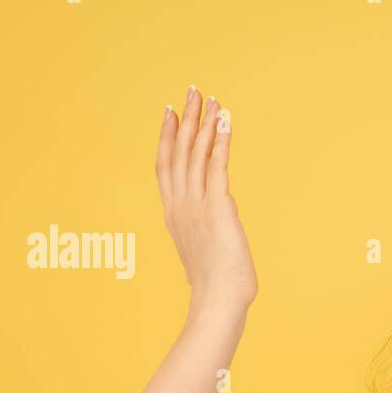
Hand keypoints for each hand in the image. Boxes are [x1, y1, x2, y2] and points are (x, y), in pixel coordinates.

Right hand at [156, 85, 257, 313]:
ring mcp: (196, 204)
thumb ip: (201, 243)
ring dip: (203, 122)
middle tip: (191, 91)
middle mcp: (180, 205)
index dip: (166, 137)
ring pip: (196, 153)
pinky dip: (221, 140)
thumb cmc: (215, 289)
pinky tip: (225, 119)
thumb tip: (206, 248)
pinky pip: (217, 165)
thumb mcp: (202, 258)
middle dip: (185, 119)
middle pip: (179, 152)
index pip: (166, 167)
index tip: (169, 112)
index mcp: (174, 215)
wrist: (218, 302)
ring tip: (209, 96)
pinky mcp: (218, 207)